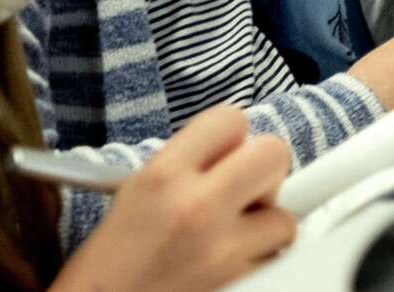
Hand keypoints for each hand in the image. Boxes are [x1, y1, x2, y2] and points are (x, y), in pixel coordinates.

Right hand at [53, 106, 294, 291]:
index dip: (232, 138)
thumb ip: (185, 166)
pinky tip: (230, 266)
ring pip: (285, 218)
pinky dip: (260, 263)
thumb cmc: (109, 267)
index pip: (230, 119)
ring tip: (231, 240)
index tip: (225, 155)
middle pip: (274, 154)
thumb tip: (232, 152)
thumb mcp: (133, 195)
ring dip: (264, 228)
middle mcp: (196, 207)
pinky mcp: (242, 286)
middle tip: (243, 191)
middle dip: (262, 172)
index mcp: (162, 176)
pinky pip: (276, 262)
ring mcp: (223, 251)